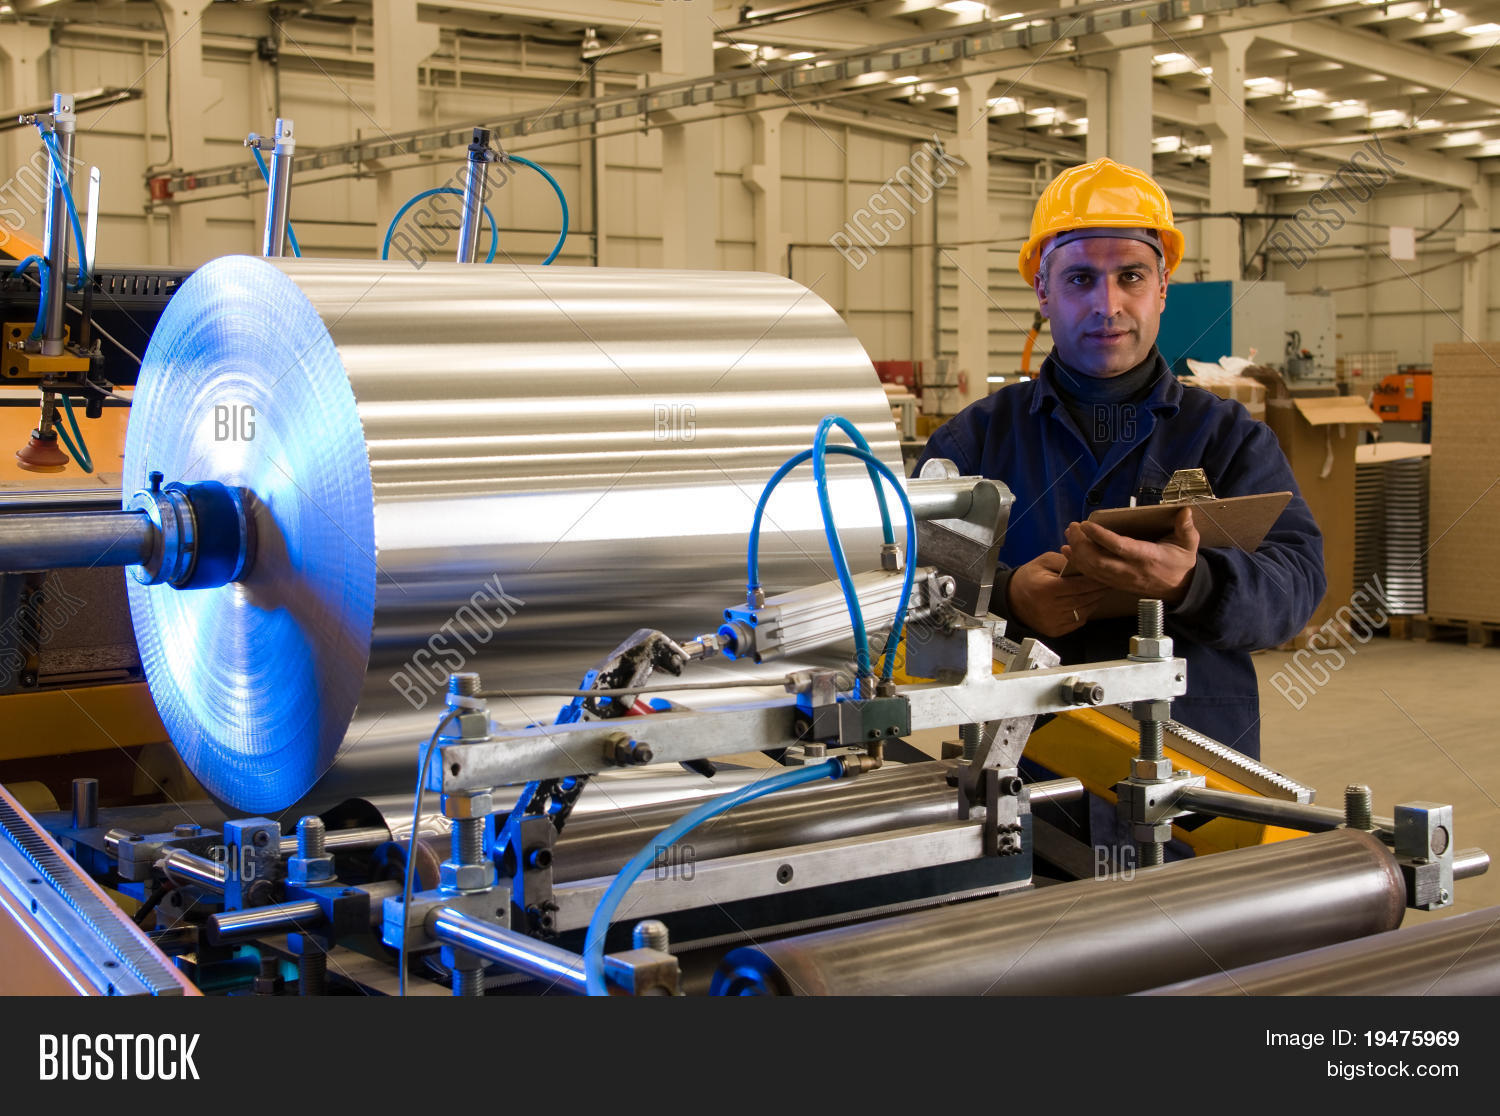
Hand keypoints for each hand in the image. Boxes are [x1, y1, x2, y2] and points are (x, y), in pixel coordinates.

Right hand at [1007, 551, 1107, 637]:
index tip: (1104, 574)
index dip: (1095, 579)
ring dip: (1095, 600)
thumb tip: (1086, 561)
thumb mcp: (1044, 561)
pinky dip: (1086, 611)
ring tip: (1099, 590)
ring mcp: (1053, 622)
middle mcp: (1050, 608)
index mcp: (1046, 589)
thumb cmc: (1030, 577)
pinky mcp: (1056, 631)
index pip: (1079, 585)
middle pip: (1084, 598)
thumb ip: (1065, 560)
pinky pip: (1079, 621)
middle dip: (1099, 590)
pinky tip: (1087, 602)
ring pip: (1084, 610)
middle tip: (1107, 581)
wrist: (1013, 600)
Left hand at [1061, 508, 1198, 604]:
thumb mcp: (1189, 544)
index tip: (1086, 524)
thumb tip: (1186, 510)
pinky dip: (1078, 564)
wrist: (1180, 589)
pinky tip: (1068, 551)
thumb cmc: (1181, 562)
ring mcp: (1120, 579)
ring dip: (1077, 553)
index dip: (1101, 536)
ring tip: (1069, 535)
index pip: (1119, 547)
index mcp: (1147, 558)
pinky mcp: (1115, 583)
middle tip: (1072, 527)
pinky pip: (1092, 576)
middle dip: (1081, 544)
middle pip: (1098, 560)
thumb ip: (1186, 528)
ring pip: (1092, 570)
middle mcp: (1130, 570)